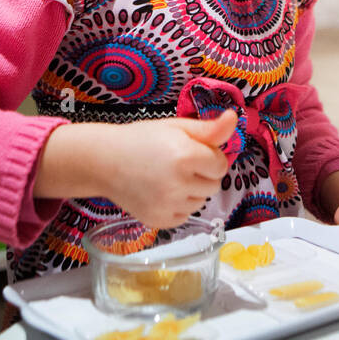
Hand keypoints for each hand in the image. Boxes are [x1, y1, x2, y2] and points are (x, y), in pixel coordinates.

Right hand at [99, 110, 237, 228]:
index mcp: (186, 155)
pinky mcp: (160, 221)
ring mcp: (169, 205)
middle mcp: (179, 183)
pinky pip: (185, 215)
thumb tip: (233, 118)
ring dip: (191, 191)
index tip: (190, 151)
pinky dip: (178, 206)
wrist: (104, 161)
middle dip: (202, 174)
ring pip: (201, 201)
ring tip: (167, 177)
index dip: (208, 156)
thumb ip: (210, 128)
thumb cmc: (141, 140)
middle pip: (214, 185)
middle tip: (177, 163)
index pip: (221, 164)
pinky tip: (160, 192)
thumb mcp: (176, 127)